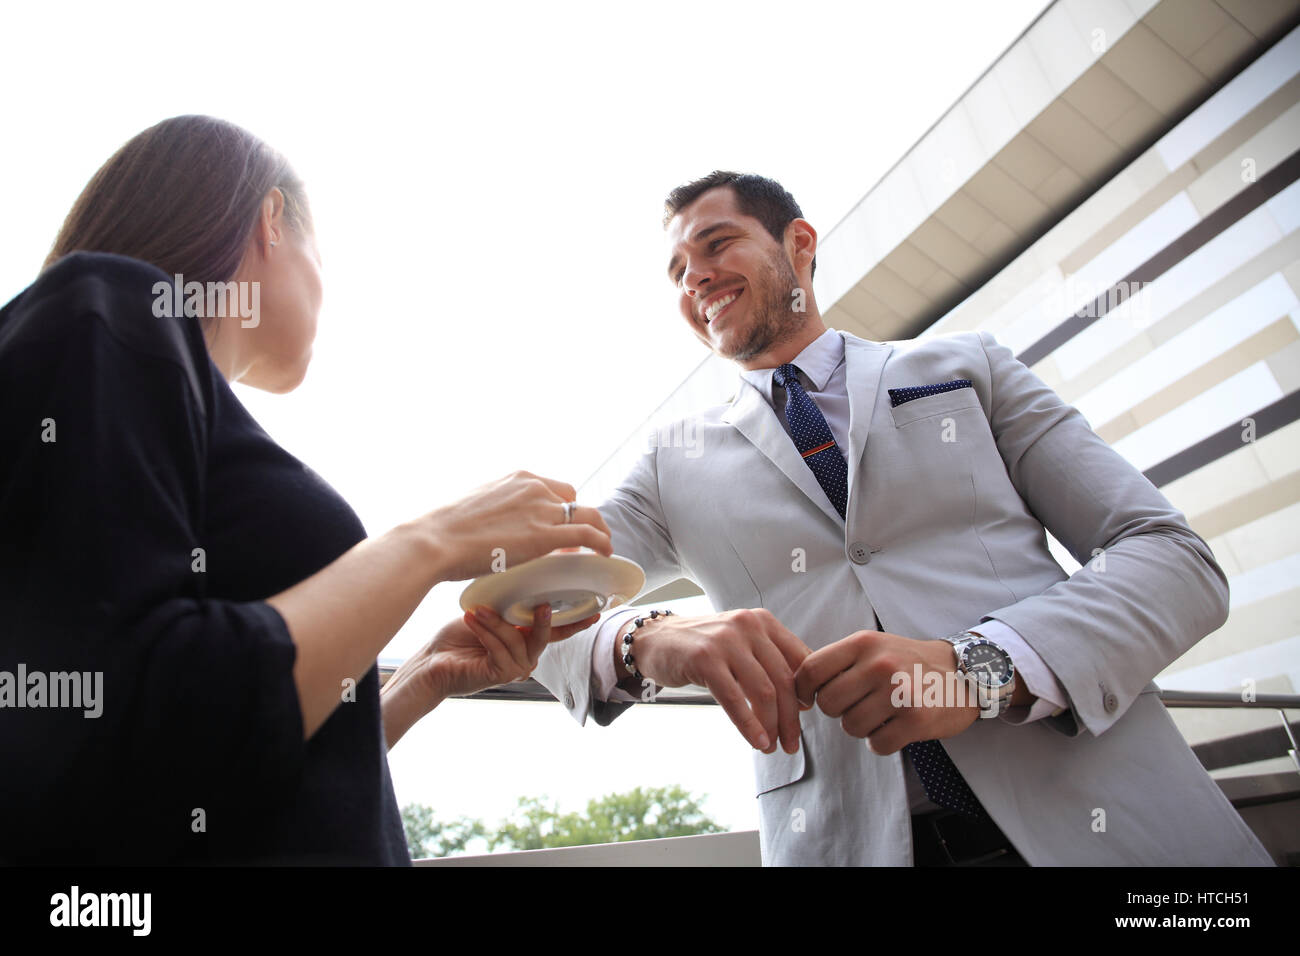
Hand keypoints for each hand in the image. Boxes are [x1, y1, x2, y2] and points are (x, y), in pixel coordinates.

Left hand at [381, 604, 598, 748]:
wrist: (432, 663)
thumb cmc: (457, 637)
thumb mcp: (488, 612)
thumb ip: (508, 605)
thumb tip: (523, 573)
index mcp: (526, 640)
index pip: (558, 630)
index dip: (576, 620)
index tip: (595, 609)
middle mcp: (526, 656)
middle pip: (545, 635)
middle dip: (544, 619)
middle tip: (541, 602)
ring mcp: (516, 668)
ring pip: (518, 640)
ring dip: (497, 623)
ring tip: (478, 610)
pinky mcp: (501, 675)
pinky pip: (501, 649)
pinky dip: (486, 633)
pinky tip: (471, 620)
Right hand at [423, 471, 612, 580]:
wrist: (436, 540)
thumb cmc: (445, 530)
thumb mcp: (476, 506)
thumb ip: (494, 511)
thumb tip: (492, 527)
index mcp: (518, 478)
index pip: (553, 488)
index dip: (561, 508)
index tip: (560, 524)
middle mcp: (535, 487)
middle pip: (573, 500)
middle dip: (581, 517)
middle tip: (582, 539)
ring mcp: (542, 509)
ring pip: (588, 515)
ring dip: (599, 531)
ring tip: (603, 546)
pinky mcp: (546, 534)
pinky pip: (587, 534)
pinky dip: (601, 543)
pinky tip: (605, 554)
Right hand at [628, 608, 810, 754]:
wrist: (655, 639)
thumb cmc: (703, 647)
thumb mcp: (741, 642)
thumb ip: (769, 660)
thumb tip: (802, 700)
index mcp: (763, 621)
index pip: (799, 659)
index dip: (806, 692)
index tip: (806, 716)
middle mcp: (748, 626)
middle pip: (783, 680)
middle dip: (791, 718)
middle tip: (792, 744)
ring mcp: (726, 641)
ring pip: (763, 691)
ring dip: (772, 726)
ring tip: (771, 746)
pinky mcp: (705, 659)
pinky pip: (734, 699)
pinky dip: (749, 725)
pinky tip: (756, 742)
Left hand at [793, 630, 978, 754]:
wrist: (964, 672)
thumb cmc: (909, 662)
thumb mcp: (874, 647)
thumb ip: (839, 661)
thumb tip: (796, 685)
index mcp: (863, 643)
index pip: (811, 670)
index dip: (804, 690)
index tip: (811, 698)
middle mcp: (879, 665)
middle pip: (828, 704)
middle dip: (838, 711)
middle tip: (858, 704)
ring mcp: (899, 692)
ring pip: (851, 727)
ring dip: (862, 727)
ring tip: (881, 713)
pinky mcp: (916, 719)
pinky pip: (877, 744)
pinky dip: (881, 742)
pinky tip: (895, 727)